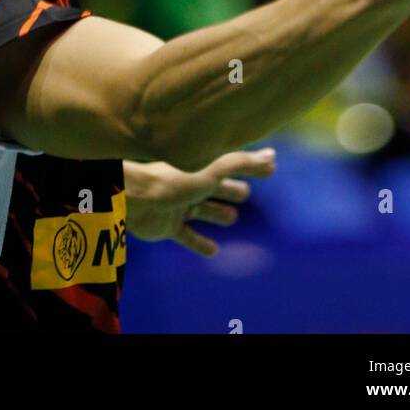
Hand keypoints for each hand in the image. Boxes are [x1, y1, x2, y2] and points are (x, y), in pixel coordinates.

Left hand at [123, 148, 275, 256]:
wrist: (136, 198)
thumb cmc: (174, 179)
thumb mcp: (213, 170)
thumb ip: (242, 163)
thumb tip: (273, 156)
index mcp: (200, 168)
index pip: (229, 168)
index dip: (247, 170)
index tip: (267, 170)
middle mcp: (189, 185)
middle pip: (215, 188)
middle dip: (230, 190)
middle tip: (246, 195)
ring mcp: (177, 206)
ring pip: (202, 211)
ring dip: (216, 214)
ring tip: (231, 218)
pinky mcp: (166, 227)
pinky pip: (186, 237)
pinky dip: (199, 244)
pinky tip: (213, 252)